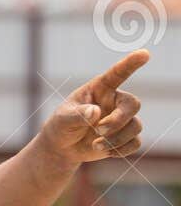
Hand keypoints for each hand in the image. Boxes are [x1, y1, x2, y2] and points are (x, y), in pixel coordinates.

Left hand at [41, 49, 147, 163]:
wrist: (62, 147)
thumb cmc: (61, 126)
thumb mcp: (62, 120)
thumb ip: (77, 114)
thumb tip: (96, 113)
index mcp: (99, 90)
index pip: (117, 74)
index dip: (130, 64)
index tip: (144, 53)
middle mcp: (114, 101)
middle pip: (133, 104)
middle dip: (118, 120)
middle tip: (99, 130)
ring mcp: (122, 119)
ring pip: (135, 126)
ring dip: (116, 139)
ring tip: (95, 145)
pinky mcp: (125, 136)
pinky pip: (135, 142)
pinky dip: (121, 150)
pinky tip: (105, 151)